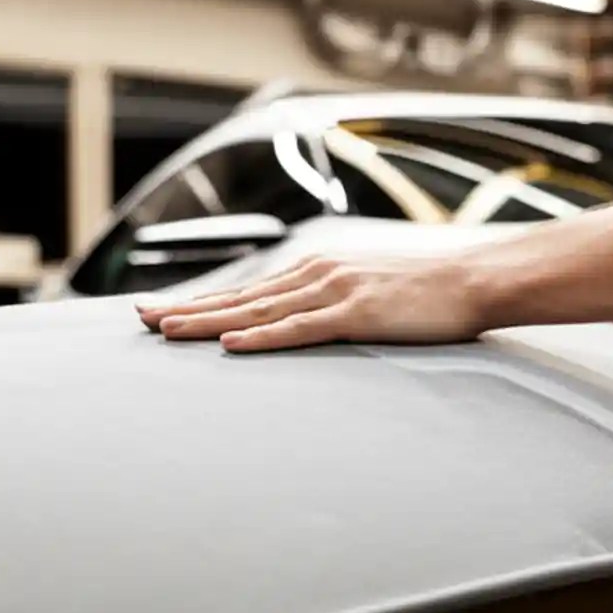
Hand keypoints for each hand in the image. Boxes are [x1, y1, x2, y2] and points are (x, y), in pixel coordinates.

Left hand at [136, 255, 486, 352]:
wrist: (472, 279)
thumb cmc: (428, 289)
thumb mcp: (372, 286)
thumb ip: (337, 298)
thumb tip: (311, 315)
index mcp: (319, 269)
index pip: (249, 290)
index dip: (203, 301)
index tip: (163, 309)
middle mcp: (317, 273)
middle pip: (240, 297)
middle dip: (188, 308)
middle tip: (140, 318)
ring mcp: (335, 291)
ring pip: (258, 310)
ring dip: (210, 321)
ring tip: (167, 330)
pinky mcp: (356, 313)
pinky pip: (300, 328)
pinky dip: (262, 336)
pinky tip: (231, 343)